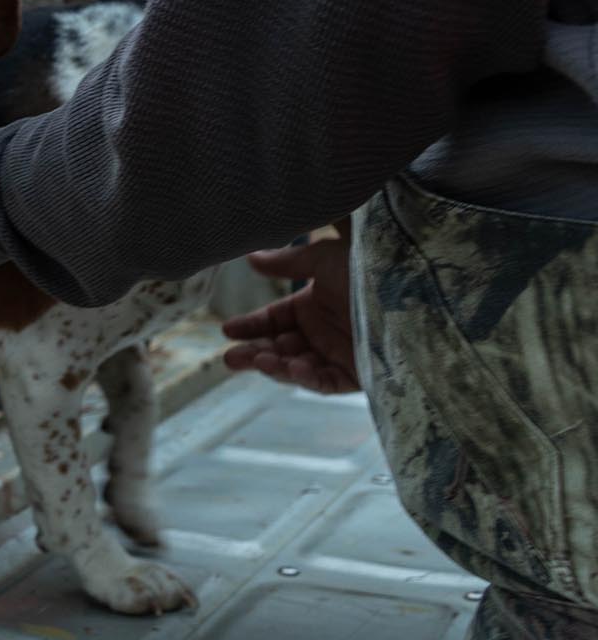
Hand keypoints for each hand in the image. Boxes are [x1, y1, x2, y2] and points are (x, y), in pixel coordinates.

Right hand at [221, 234, 359, 393]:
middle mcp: (324, 331)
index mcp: (315, 304)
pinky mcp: (358, 373)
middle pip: (280, 348)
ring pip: (297, 367)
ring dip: (274, 367)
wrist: (413, 293)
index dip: (250, 326)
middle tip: (229, 358)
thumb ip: (287, 261)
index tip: (227, 330)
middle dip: (253, 353)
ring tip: (254, 362)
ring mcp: (340, 353)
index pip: (275, 319)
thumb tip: (251, 258)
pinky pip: (325, 381)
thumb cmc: (371, 268)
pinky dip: (305, 377)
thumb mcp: (325, 258)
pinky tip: (291, 368)